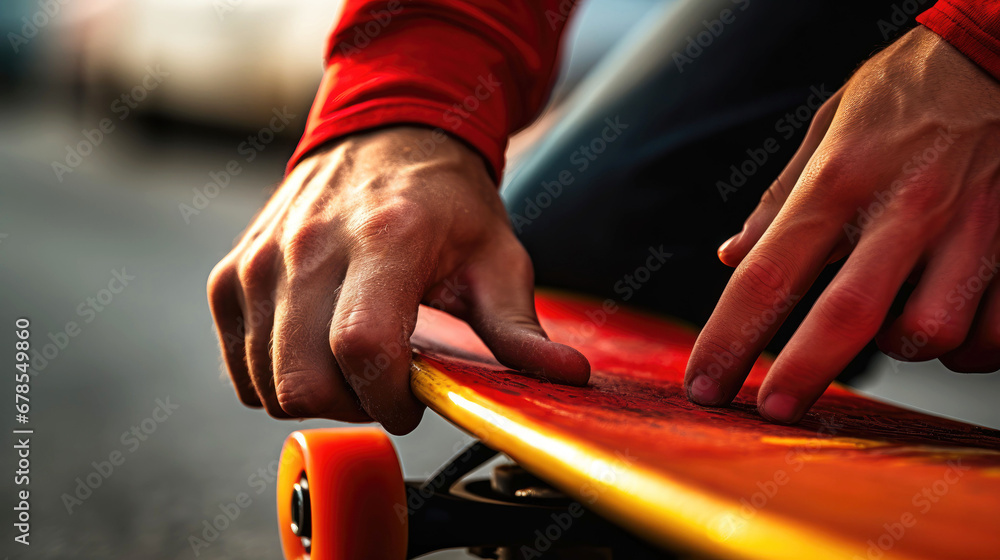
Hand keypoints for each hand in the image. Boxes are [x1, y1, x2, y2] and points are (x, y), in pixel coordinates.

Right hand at [208, 127, 588, 433]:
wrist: (384, 137)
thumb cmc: (444, 201)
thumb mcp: (496, 257)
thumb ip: (519, 326)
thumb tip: (567, 376)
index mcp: (386, 238)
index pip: (363, 348)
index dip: (388, 399)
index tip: (412, 402)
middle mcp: (310, 245)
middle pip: (303, 381)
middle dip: (350, 407)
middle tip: (383, 384)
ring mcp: (260, 260)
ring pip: (266, 384)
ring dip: (315, 394)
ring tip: (353, 363)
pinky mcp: (230, 275)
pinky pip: (238, 367)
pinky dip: (275, 377)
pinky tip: (315, 351)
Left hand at [685, 27, 999, 422]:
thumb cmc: (908, 89)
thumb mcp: (828, 128)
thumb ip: (780, 201)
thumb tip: (732, 257)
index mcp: (840, 181)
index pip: (770, 275)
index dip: (730, 339)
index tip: (706, 383)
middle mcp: (904, 209)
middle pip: (846, 317)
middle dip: (802, 375)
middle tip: (774, 410)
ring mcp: (971, 229)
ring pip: (931, 334)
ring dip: (902, 348)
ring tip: (890, 328)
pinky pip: (994, 331)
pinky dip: (967, 346)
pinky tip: (954, 326)